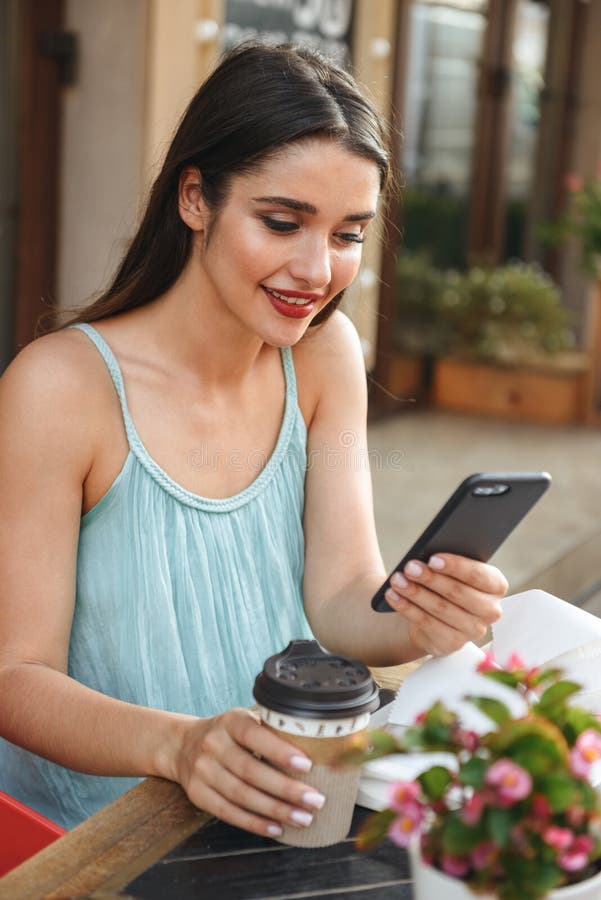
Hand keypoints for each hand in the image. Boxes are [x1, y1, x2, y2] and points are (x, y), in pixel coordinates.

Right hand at [174, 708, 325, 837]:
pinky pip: (228, 813)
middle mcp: (213, 744)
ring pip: (242, 795)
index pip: (255, 735)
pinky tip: (277, 828)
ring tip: (303, 818)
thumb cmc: (228, 734)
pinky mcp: (198, 794)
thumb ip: (270, 730)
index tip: (307, 765)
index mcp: (230, 721)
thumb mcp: (244, 720)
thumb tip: (317, 748)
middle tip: (315, 800)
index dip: (280, 751)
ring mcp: (202, 771)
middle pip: (251, 771)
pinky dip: (255, 823)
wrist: (182, 745)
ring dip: (275, 810)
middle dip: (286, 789)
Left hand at [384, 553, 506, 656]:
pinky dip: (407, 608)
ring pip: (440, 608)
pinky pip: (427, 624)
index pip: (479, 575)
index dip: (456, 566)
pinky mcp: (453, 643)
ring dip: (415, 593)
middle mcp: (490, 610)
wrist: (436, 613)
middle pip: (458, 593)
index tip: (433, 558)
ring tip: (397, 580)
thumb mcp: (452, 571)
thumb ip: (448, 564)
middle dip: (431, 579)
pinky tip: (393, 596)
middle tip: (409, 567)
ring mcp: (473, 630)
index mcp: (496, 585)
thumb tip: (427, 558)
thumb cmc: (446, 582)